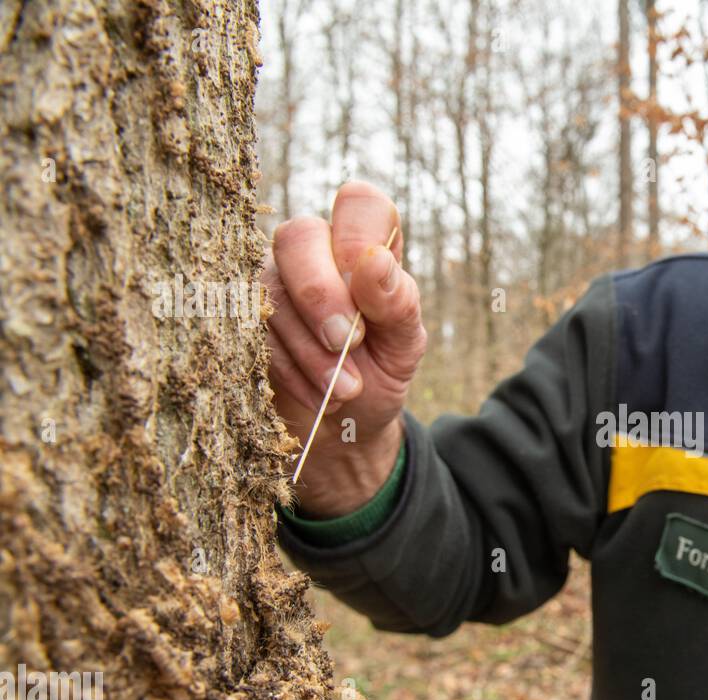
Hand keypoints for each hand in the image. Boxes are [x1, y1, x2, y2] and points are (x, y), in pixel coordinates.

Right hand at [262, 182, 427, 515]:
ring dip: (312, 349)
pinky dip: (290, 369)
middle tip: (348, 344)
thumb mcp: (405, 344)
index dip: (359, 238)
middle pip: (297, 237)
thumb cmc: (379, 371)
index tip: (370, 289)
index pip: (359, 203)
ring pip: (272, 292)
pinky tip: (317, 395)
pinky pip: (250, 332)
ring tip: (346, 389)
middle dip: (321, 295)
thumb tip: (374, 262)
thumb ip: (399, 302)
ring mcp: (271, 282)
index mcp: (362, 244)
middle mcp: (313, 251)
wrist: (346, 427)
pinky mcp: (241, 320)